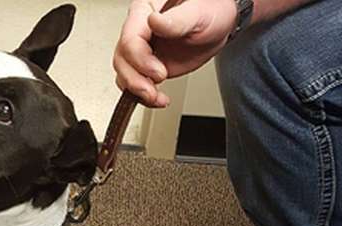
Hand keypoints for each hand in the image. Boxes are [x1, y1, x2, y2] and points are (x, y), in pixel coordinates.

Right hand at [114, 0, 237, 107]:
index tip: (159, 72)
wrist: (220, 23)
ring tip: (156, 97)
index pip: (130, 39)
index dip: (140, 59)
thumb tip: (154, 21)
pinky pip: (133, 81)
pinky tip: (156, 99)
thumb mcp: (198, 13)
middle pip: (122, 58)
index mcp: (145, 10)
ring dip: (136, 89)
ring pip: (123, 72)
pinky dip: (142, 95)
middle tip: (152, 90)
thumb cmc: (212, 10)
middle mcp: (138, 29)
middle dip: (135, 79)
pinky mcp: (145, 64)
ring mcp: (140, 48)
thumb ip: (176, 20)